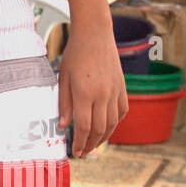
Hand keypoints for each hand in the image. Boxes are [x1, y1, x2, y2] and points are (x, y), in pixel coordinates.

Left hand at [57, 26, 127, 156]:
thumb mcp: (63, 78)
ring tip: (94, 144)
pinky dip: (116, 122)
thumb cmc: (75, 54)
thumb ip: (64, 103)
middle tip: (84, 152)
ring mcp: (115, 91)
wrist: (95, 34)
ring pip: (113, 123)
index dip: (80, 142)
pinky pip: (122, 110)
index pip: (84, 126)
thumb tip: (63, 125)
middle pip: (99, 128)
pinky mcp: (122, 87)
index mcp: (85, 93)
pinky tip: (108, 127)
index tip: (76, 152)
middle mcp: (103, 95)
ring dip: (104, 137)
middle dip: (91, 144)